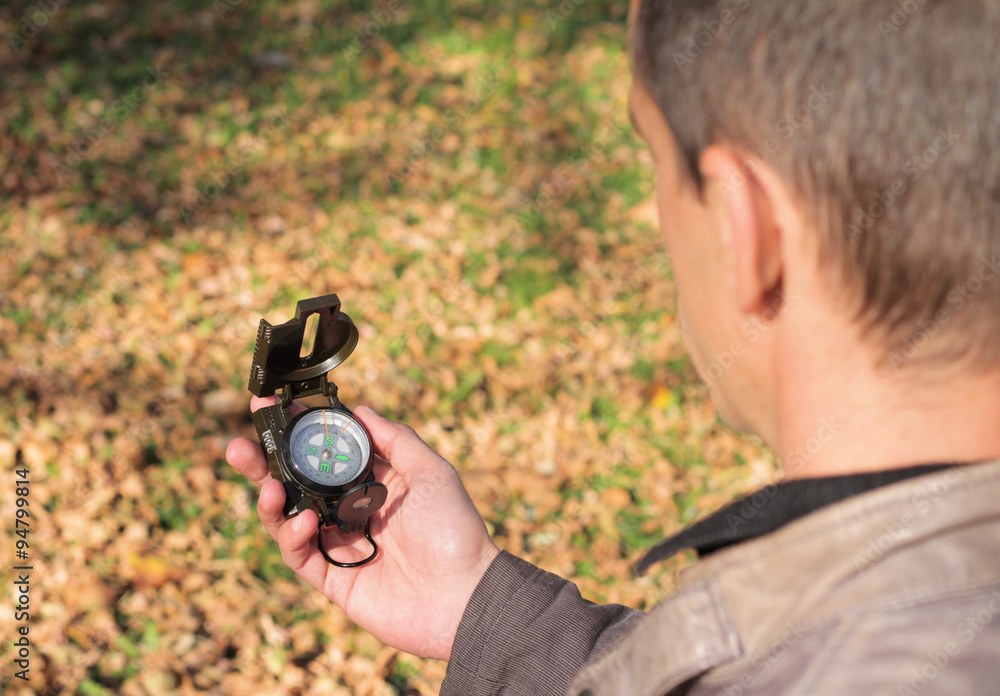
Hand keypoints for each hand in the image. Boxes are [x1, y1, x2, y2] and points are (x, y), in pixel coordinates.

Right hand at [225, 398, 499, 660]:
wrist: (465, 595)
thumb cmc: (454, 530)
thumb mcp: (431, 471)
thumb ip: (394, 439)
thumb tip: (359, 410)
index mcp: (373, 482)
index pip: (324, 452)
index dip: (297, 433)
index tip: (269, 408)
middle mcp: (350, 510)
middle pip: (295, 483)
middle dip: (263, 464)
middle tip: (238, 446)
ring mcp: (338, 544)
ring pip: (288, 518)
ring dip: (270, 499)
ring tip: (267, 485)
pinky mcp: (332, 578)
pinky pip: (299, 554)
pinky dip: (293, 535)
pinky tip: (303, 521)